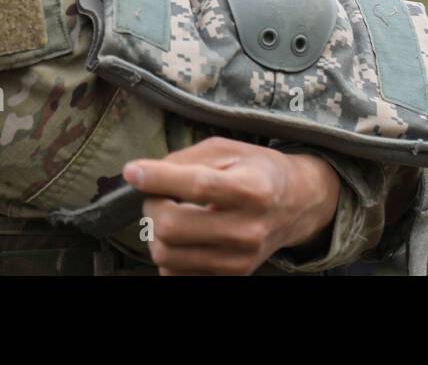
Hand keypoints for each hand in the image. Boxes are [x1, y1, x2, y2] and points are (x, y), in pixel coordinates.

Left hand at [123, 136, 339, 275]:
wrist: (295, 204)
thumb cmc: (257, 170)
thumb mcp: (227, 149)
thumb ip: (185, 160)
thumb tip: (143, 176)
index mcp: (253, 189)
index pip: (198, 186)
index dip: (158, 178)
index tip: (133, 172)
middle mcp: (249, 229)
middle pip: (173, 227)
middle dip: (152, 206)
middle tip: (158, 194)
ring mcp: (239, 260)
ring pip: (166, 255)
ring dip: (155, 232)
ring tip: (170, 213)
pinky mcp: (230, 277)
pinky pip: (175, 274)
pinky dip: (168, 253)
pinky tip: (181, 236)